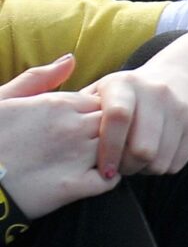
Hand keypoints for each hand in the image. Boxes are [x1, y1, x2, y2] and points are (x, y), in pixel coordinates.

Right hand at [0, 58, 118, 217]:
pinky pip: (110, 180)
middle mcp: (73, 127)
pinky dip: (111, 179)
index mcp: (58, 104)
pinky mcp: (73, 187)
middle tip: (97, 141)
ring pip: (117, 146)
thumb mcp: (3, 100)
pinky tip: (98, 178)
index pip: (102, 99)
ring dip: (115, 151)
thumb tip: (71, 59)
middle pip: (115, 120)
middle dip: (112, 128)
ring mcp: (76, 156)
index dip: (97, 110)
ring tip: (102, 158)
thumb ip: (38, 78)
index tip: (86, 121)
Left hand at [83, 60, 187, 178]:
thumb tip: (66, 141)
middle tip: (119, 167)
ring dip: (144, 170)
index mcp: (126, 84)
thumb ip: (81, 112)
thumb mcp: (103, 92)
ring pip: (159, 161)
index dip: (109, 149)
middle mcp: (157, 92)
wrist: (183, 77)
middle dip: (127, 167)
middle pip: (142, 149)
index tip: (103, 170)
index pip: (118, 118)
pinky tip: (155, 156)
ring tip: (135, 161)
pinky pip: (176, 163)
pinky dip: (162, 168)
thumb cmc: (128, 95)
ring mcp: (181, 107)